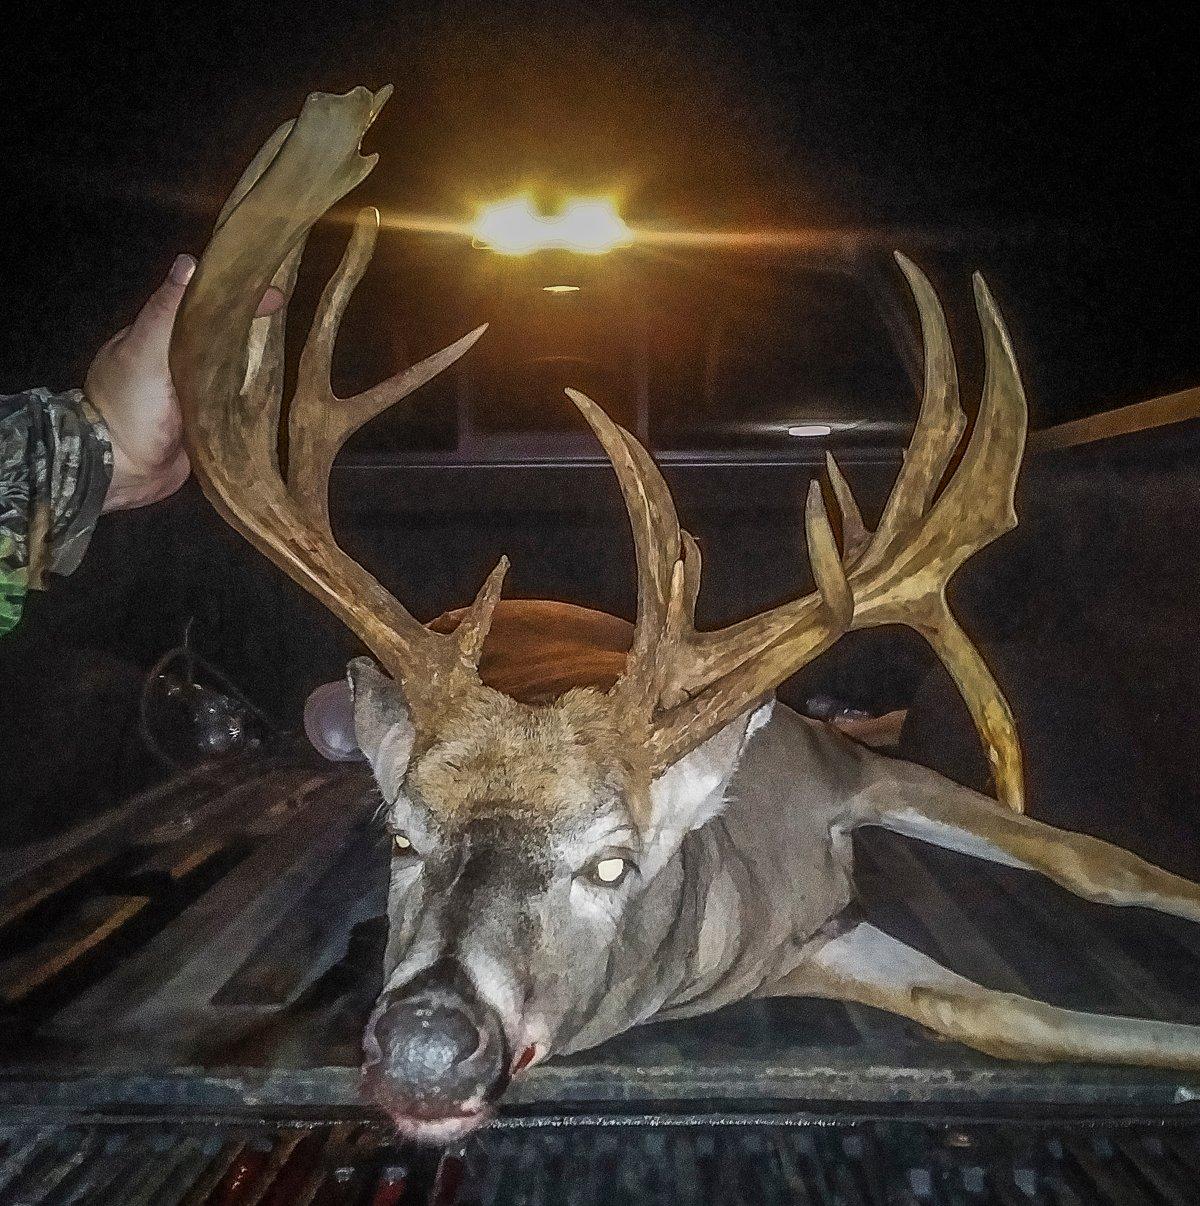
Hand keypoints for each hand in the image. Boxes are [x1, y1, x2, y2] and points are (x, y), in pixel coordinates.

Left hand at [87, 254, 284, 511]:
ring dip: (258, 367)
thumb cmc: (129, 403)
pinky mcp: (208, 429)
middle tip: (295, 323)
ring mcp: (194, 398)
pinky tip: (281, 397)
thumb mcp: (144, 348)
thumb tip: (191, 262)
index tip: (277, 295)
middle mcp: (178, 365)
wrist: (121, 469)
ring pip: (232, 374)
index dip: (238, 298)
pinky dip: (254, 402)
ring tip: (299, 357)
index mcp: (161, 339)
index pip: (204, 308)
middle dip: (254, 331)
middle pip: (222, 340)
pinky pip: (235, 410)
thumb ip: (167, 310)